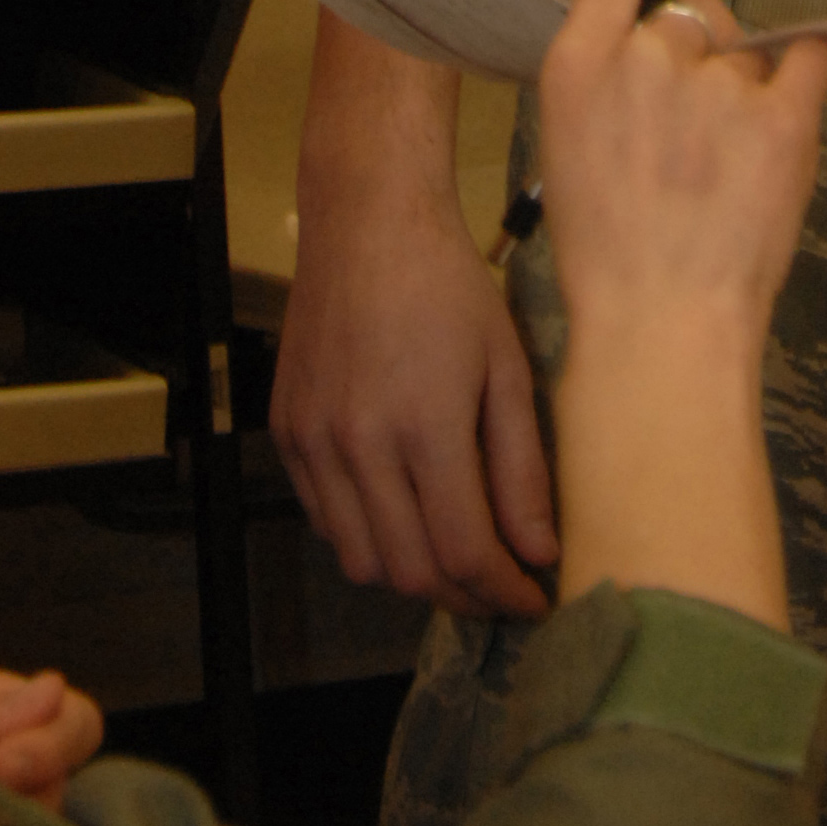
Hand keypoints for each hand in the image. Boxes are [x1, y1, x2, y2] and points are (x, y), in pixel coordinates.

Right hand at [272, 162, 559, 616]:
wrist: (368, 223)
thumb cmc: (451, 288)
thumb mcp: (506, 369)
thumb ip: (522, 469)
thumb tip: (539, 553)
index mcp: (424, 427)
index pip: (464, 553)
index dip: (504, 592)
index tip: (535, 602)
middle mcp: (358, 445)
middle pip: (410, 572)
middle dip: (465, 596)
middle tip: (500, 588)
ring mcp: (313, 441)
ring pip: (360, 560)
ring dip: (412, 573)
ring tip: (454, 555)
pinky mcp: (286, 431)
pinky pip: (324, 519)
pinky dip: (365, 535)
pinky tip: (400, 511)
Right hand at [537, 0, 826, 358]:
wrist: (660, 324)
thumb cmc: (605, 255)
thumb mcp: (566, 150)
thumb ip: (602, 87)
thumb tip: (647, 59)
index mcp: (578, 64)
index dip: (642, 0)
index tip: (654, 35)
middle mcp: (647, 56)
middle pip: (691, 14)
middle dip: (698, 55)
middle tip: (696, 124)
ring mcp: (718, 83)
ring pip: (748, 52)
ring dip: (746, 87)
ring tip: (734, 161)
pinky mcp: (783, 116)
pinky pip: (814, 56)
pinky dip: (813, 68)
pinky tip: (802, 95)